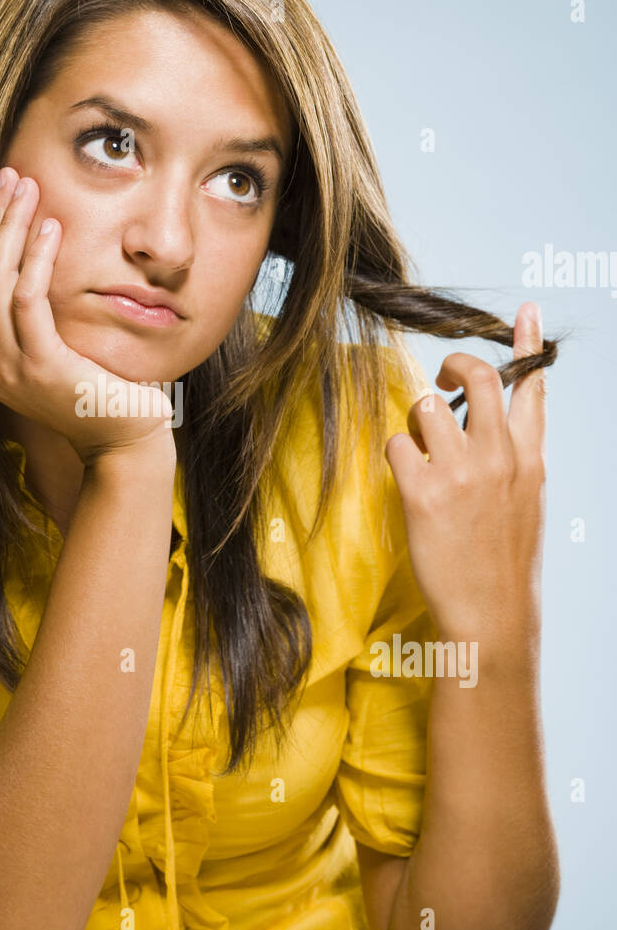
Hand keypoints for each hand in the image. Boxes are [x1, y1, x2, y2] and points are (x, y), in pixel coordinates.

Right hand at [0, 167, 175, 466]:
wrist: (126, 440)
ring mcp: (7, 368)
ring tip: (28, 188)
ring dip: (11, 227)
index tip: (2, 192)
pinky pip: (28, 300)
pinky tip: (50, 228)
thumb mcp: (59, 347)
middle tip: (10, 176)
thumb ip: (39, 313)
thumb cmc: (102, 390)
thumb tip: (41, 251)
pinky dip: (36, 258)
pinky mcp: (38, 367)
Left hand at [384, 302, 546, 645]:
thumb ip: (514, 461)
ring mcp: (461, 472)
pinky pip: (396, 444)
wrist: (492, 617)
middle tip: (438, 375)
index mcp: (530, 460)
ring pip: (424, 405)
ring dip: (414, 421)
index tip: (526, 313)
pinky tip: (407, 481)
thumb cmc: (503, 564)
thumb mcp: (527, 504)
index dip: (528, 346)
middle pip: (476, 376)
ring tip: (420, 452)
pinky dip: (395, 456)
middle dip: (451, 363)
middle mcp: (499, 457)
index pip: (532, 390)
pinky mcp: (423, 492)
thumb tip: (494, 432)